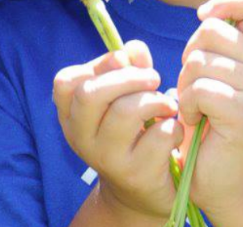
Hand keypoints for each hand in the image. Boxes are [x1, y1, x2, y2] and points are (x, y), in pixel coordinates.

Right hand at [53, 41, 180, 219]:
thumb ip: (130, 69)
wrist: (142, 192)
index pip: (67, 82)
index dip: (99, 64)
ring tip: (167, 106)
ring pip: (126, 112)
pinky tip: (175, 132)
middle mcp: (81, 138)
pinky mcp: (136, 174)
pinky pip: (159, 136)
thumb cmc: (134, 135)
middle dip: (129, 77)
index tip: (123, 65)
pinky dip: (174, 126)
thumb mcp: (125, 100)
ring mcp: (106, 158)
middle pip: (91, 93)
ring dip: (155, 101)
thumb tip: (134, 48)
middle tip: (153, 79)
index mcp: (72, 117)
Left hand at [178, 0, 242, 220]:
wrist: (223, 182)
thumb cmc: (209, 128)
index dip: (228, 1)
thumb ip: (210, 46)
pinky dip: (186, 106)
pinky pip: (200, 90)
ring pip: (200, 61)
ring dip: (184, 87)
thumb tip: (203, 12)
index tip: (203, 17)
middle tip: (193, 87)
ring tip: (195, 108)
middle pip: (212, 31)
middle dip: (189, 56)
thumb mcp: (210, 77)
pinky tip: (194, 121)